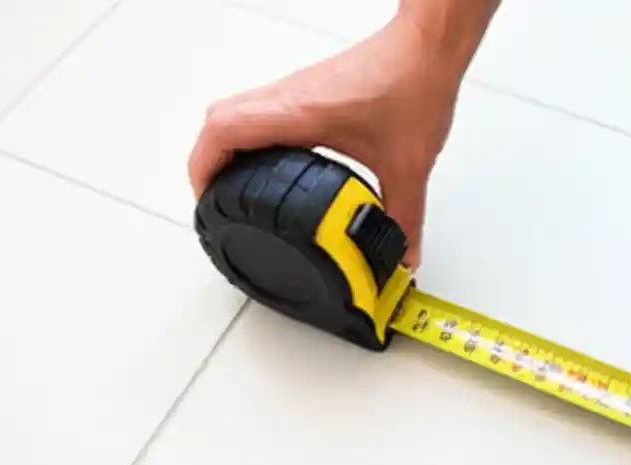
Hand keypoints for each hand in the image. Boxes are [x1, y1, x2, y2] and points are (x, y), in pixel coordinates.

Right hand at [188, 16, 468, 267]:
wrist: (427, 45)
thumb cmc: (414, 83)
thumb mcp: (409, 164)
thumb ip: (405, 214)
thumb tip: (403, 253)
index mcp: (299, 113)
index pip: (223, 132)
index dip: (203, 168)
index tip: (206, 201)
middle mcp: (288, 97)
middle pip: (216, 121)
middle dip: (205, 162)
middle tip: (214, 197)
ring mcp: (295, 89)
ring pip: (235, 110)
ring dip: (225, 144)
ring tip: (232, 183)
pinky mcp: (308, 89)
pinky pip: (258, 108)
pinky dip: (249, 134)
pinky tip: (269, 161)